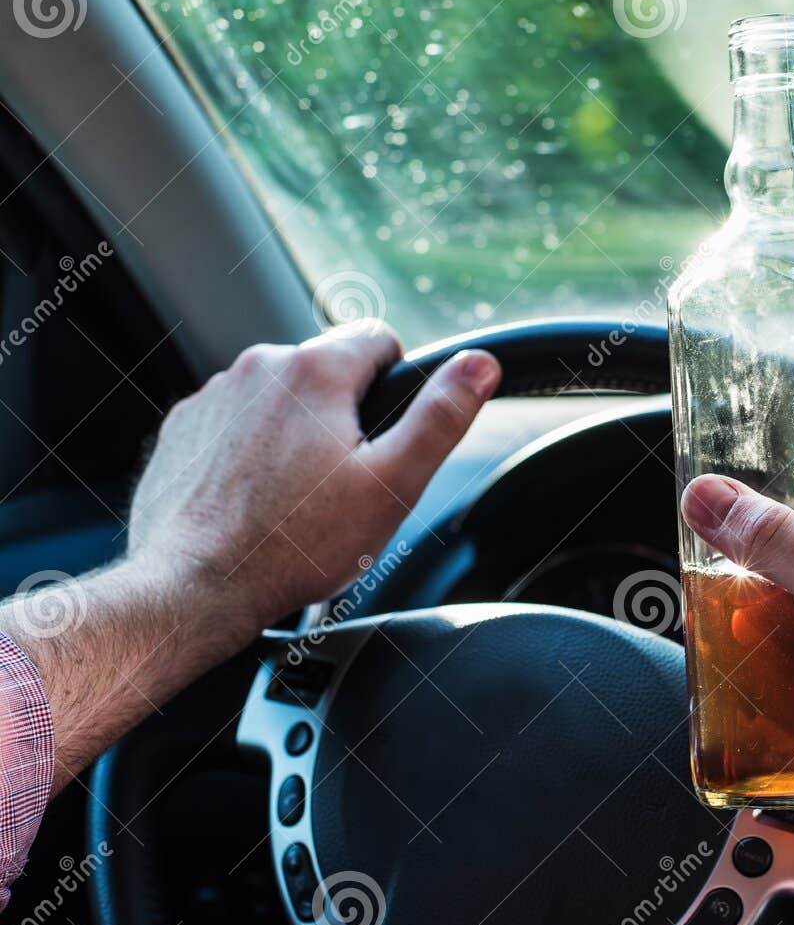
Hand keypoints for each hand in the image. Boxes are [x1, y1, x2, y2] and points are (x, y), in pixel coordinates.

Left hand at [128, 321, 498, 632]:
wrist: (194, 587)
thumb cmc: (295, 544)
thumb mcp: (393, 484)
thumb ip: (441, 417)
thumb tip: (479, 364)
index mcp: (315, 370)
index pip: (379, 338)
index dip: (396, 385)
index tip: (386, 436)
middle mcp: (258, 367)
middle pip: (328, 371)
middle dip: (344, 415)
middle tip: (345, 481)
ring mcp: (214, 397)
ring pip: (280, 398)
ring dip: (296, 432)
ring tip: (297, 498)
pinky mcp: (184, 429)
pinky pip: (236, 424)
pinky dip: (251, 451)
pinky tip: (256, 499)